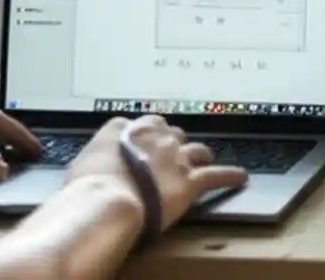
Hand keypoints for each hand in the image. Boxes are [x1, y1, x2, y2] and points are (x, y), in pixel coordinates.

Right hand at [68, 116, 247, 231]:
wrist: (107, 201)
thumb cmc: (87, 186)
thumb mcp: (84, 158)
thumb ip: (100, 151)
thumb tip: (102, 157)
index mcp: (129, 129)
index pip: (148, 123)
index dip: (150, 134)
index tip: (150, 142)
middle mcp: (157, 138)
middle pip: (174, 134)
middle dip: (174, 145)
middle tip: (172, 157)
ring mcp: (177, 157)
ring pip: (197, 150)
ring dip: (200, 156)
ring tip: (204, 161)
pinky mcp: (191, 180)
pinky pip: (218, 175)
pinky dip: (231, 176)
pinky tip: (240, 177)